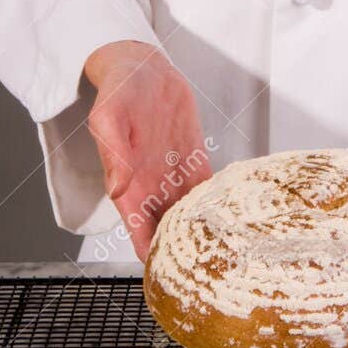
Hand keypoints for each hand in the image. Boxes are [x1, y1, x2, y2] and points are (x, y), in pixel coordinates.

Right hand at [84, 40, 211, 258]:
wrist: (141, 69)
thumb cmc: (117, 92)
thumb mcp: (108, 117)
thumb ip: (113, 153)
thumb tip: (118, 189)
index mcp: (129, 186)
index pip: (140, 234)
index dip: (153, 257)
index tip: (168, 278)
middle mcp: (153, 187)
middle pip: (169, 234)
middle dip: (186, 254)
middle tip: (211, 273)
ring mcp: (175, 175)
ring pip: (191, 217)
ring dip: (206, 234)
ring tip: (232, 255)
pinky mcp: (194, 160)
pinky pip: (208, 190)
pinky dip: (221, 205)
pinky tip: (240, 217)